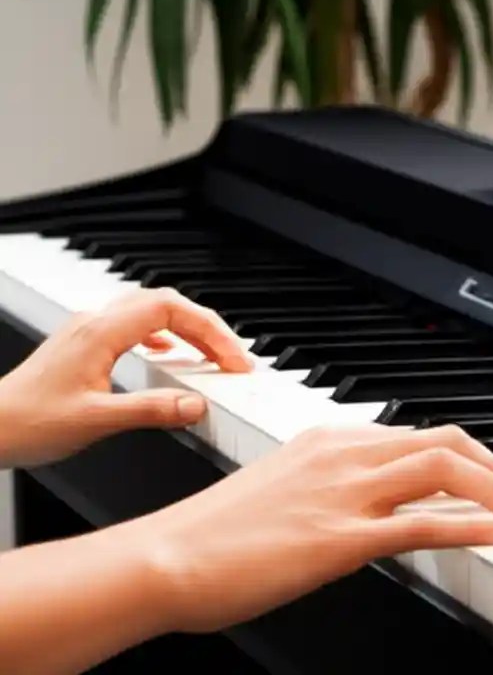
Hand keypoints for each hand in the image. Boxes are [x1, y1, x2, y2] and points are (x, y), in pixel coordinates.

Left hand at [0, 287, 252, 467]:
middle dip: (207, 326)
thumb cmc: (26, 422)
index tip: (233, 359)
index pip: (172, 311)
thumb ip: (151, 411)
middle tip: (232, 356)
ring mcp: (87, 331)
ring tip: (210, 352)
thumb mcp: (97, 421)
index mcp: (100, 332)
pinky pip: (133, 324)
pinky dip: (163, 334)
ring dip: (186, 327)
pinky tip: (168, 353)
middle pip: (166, 303)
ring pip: (150, 310)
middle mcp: (94, 323)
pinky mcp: (83, 345)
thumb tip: (195, 405)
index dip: (211, 331)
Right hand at [121, 423, 492, 632]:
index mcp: (326, 441)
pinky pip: (427, 525)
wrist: (164, 558)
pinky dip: (476, 526)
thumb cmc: (210, 534)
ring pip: (444, 471)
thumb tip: (363, 508)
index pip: (413, 435)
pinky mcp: (343, 538)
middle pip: (441, 442)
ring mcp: (345, 495)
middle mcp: (342, 457)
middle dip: (490, 464)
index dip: (460, 454)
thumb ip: (325, 488)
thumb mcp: (280, 490)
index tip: (483, 472)